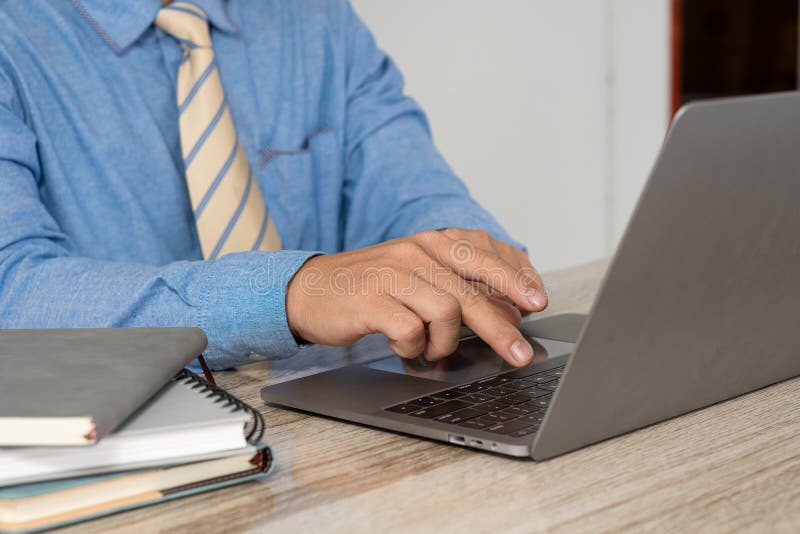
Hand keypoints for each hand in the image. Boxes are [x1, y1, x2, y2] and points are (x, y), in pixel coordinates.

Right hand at [285, 229, 546, 366]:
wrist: (310, 290)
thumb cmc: (371, 288)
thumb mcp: (417, 277)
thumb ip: (458, 287)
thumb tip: (508, 313)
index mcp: (431, 243)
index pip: (485, 256)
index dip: (516, 280)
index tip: (536, 303)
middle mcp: (416, 252)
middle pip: (472, 290)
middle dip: (501, 327)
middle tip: (519, 353)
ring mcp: (393, 274)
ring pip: (447, 312)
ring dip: (445, 342)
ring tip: (432, 349)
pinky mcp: (372, 299)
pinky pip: (412, 331)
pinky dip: (414, 347)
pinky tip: (403, 346)